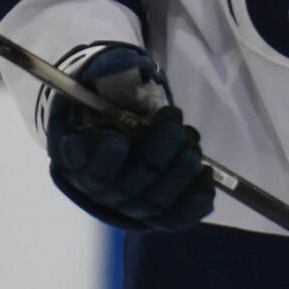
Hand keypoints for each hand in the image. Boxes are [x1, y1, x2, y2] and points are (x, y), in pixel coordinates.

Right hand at [45, 43, 214, 231]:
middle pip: (132, 183)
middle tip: (173, 117)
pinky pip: (177, 218)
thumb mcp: (92, 105)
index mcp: (82, 167)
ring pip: (158, 199)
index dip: (103, 159)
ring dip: (180, 167)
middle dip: (157, 149)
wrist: (115, 155)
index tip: (117, 138)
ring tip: (190, 139)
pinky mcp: (160, 217)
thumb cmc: (105, 123)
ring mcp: (134, 210)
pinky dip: (195, 201)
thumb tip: (108, 70)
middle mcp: (106, 194)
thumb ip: (97, 94)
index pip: (90, 169)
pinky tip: (206, 177)